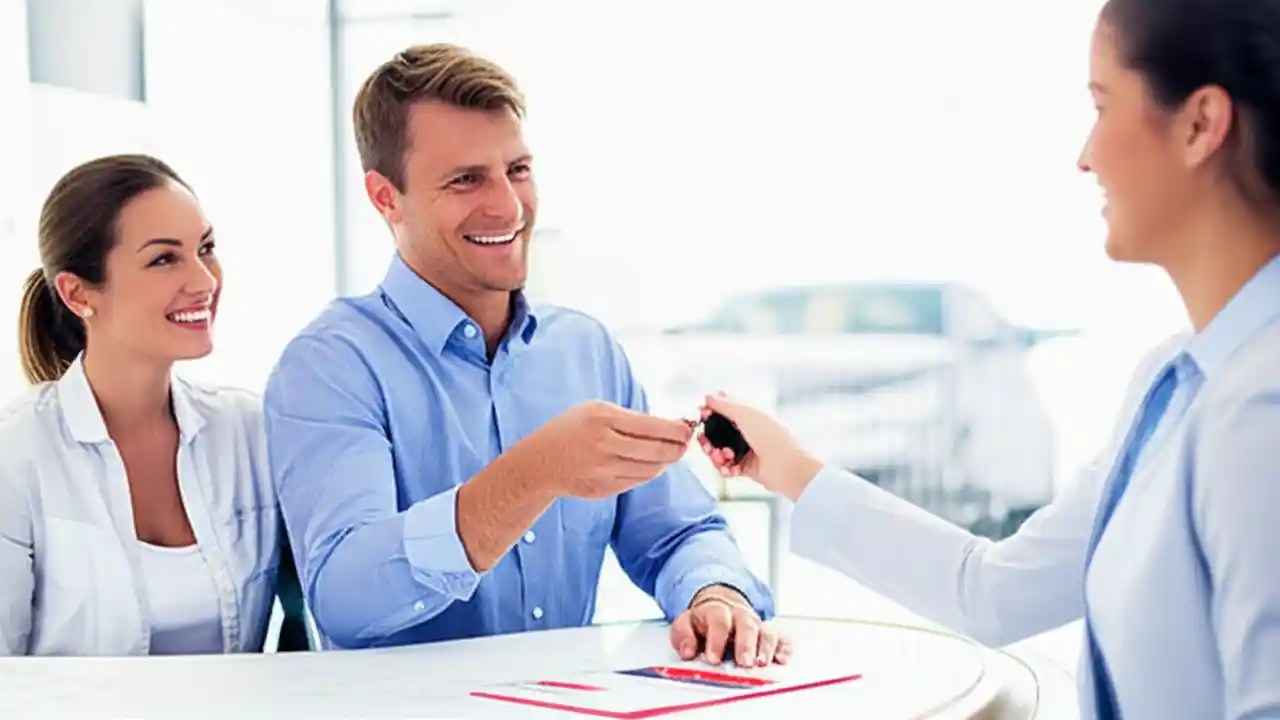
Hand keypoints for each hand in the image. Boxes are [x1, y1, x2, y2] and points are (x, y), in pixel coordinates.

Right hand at [521, 401, 692, 498]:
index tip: (688, 428)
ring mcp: (604, 471)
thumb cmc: (572, 429)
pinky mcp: (604, 489)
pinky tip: (651, 463)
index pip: (653, 427)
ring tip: (670, 452)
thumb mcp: (596, 410)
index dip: (677, 430)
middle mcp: (604, 446)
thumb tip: (671, 426)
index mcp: (603, 419)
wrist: (540, 462)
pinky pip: (637, 481)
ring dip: (666, 462)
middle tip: (686, 443)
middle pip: (657, 451)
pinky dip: (650, 472)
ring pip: (651, 470)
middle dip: (678, 448)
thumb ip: (631, 418)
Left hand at [669, 587, 789, 667]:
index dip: (717, 640)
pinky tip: (782, 660)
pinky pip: (782, 640)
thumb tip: (687, 651)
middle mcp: (741, 617)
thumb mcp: (686, 624)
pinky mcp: (771, 635)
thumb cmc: (704, 621)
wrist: (721, 605)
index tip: (713, 658)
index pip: (719, 622)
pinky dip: (784, 649)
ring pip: (766, 633)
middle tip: (744, 662)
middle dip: (746, 645)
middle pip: (746, 626)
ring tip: (761, 664)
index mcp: (718, 611)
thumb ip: (683, 636)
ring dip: (765, 649)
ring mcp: (758, 625)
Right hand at [696, 393, 822, 500]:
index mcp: (750, 414)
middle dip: (708, 438)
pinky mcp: (746, 467)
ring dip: (715, 454)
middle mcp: (747, 431)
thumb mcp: (747, 415)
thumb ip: (725, 405)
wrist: (788, 467)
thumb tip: (708, 396)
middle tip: (705, 442)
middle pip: (718, 432)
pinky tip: (728, 468)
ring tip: (721, 458)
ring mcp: (746, 449)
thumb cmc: (773, 437)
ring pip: (719, 450)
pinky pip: (727, 467)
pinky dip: (724, 468)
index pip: (724, 409)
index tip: (701, 415)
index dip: (710, 412)